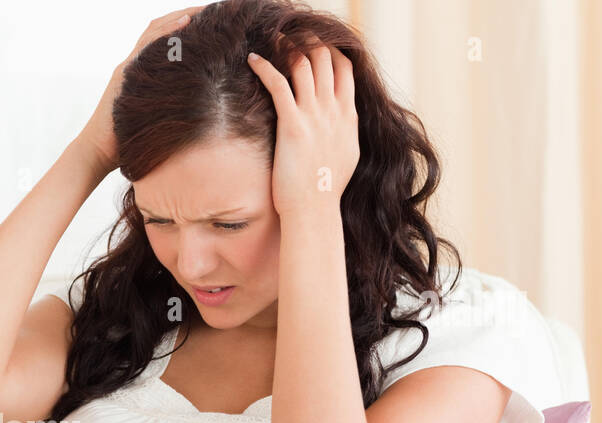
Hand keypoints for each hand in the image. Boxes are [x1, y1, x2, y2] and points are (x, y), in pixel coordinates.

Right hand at [77, 5, 206, 174]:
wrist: (97, 151)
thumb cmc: (125, 142)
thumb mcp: (152, 118)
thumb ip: (166, 105)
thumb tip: (198, 107)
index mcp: (139, 72)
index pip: (162, 40)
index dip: (183, 27)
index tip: (208, 22)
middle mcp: (132, 65)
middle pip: (159, 29)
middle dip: (185, 16)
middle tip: (212, 9)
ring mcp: (128, 68)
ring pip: (154, 32)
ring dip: (179, 18)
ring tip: (202, 11)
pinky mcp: (125, 75)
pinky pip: (147, 47)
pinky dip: (167, 33)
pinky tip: (185, 25)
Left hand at [246, 33, 359, 218]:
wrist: (314, 210)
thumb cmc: (324, 191)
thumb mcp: (346, 156)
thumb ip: (344, 134)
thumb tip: (342, 126)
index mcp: (348, 116)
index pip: (345, 69)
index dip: (331, 50)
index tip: (316, 43)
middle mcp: (334, 110)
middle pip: (325, 59)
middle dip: (308, 40)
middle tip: (292, 33)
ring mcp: (314, 116)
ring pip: (304, 65)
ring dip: (287, 47)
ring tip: (273, 38)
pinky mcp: (293, 124)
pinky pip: (278, 84)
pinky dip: (265, 67)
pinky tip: (253, 60)